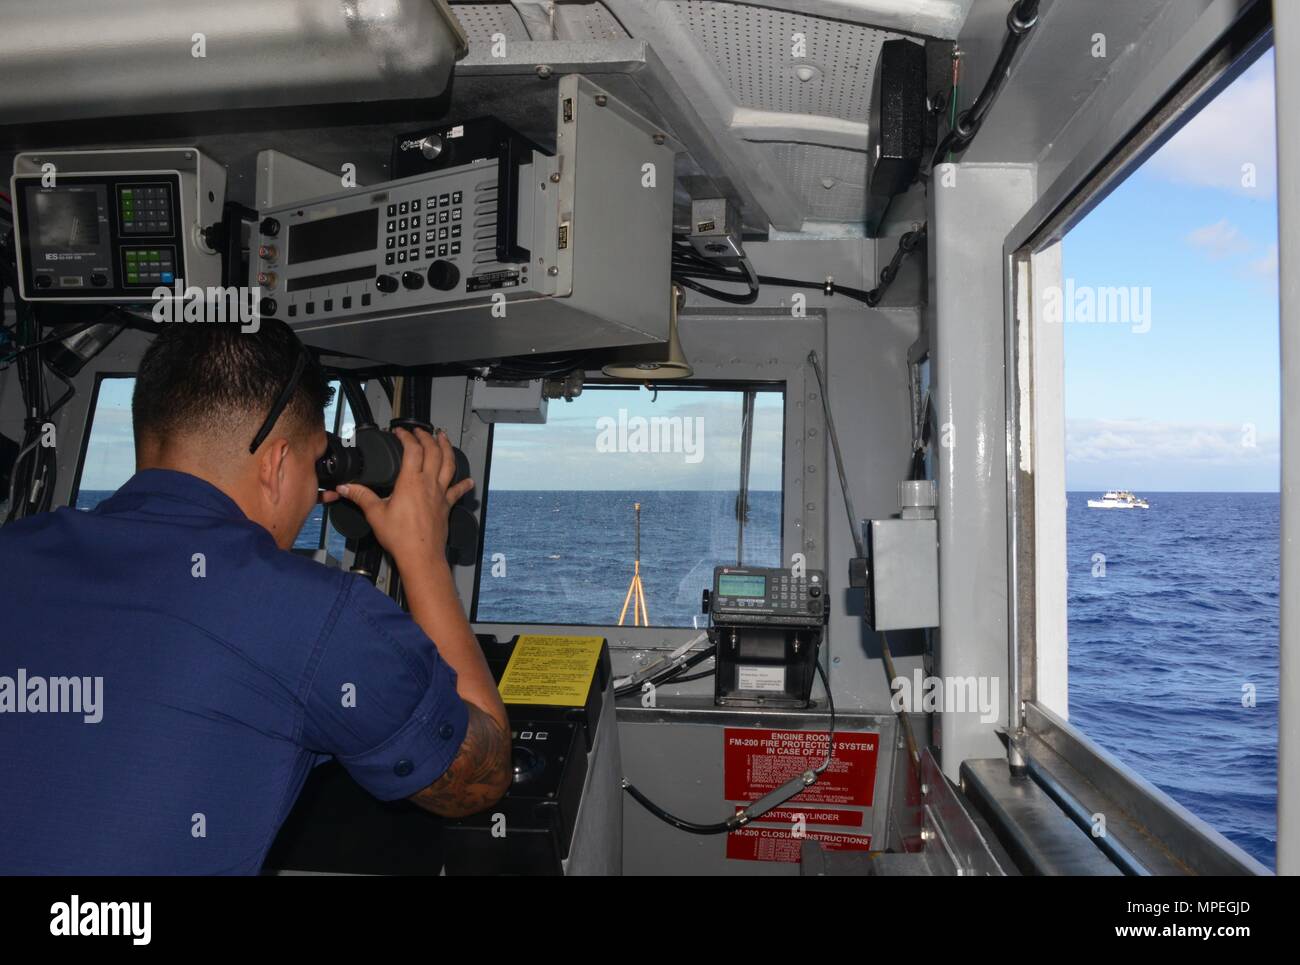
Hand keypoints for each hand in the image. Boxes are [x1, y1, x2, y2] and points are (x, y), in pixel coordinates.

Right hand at [335, 428, 473, 570]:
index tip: (400, 432)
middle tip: (421, 430)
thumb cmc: (401, 538)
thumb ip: (361, 497)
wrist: (421, 555)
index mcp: (410, 482)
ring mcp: (440, 493)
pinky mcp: (446, 505)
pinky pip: (457, 491)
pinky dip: (463, 483)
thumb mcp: (375, 514)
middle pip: (433, 451)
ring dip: (448, 448)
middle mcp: (428, 484)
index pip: (412, 450)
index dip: (407, 437)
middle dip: (428, 437)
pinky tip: (469, 480)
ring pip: (449, 464)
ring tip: (445, 438)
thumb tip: (345, 487)